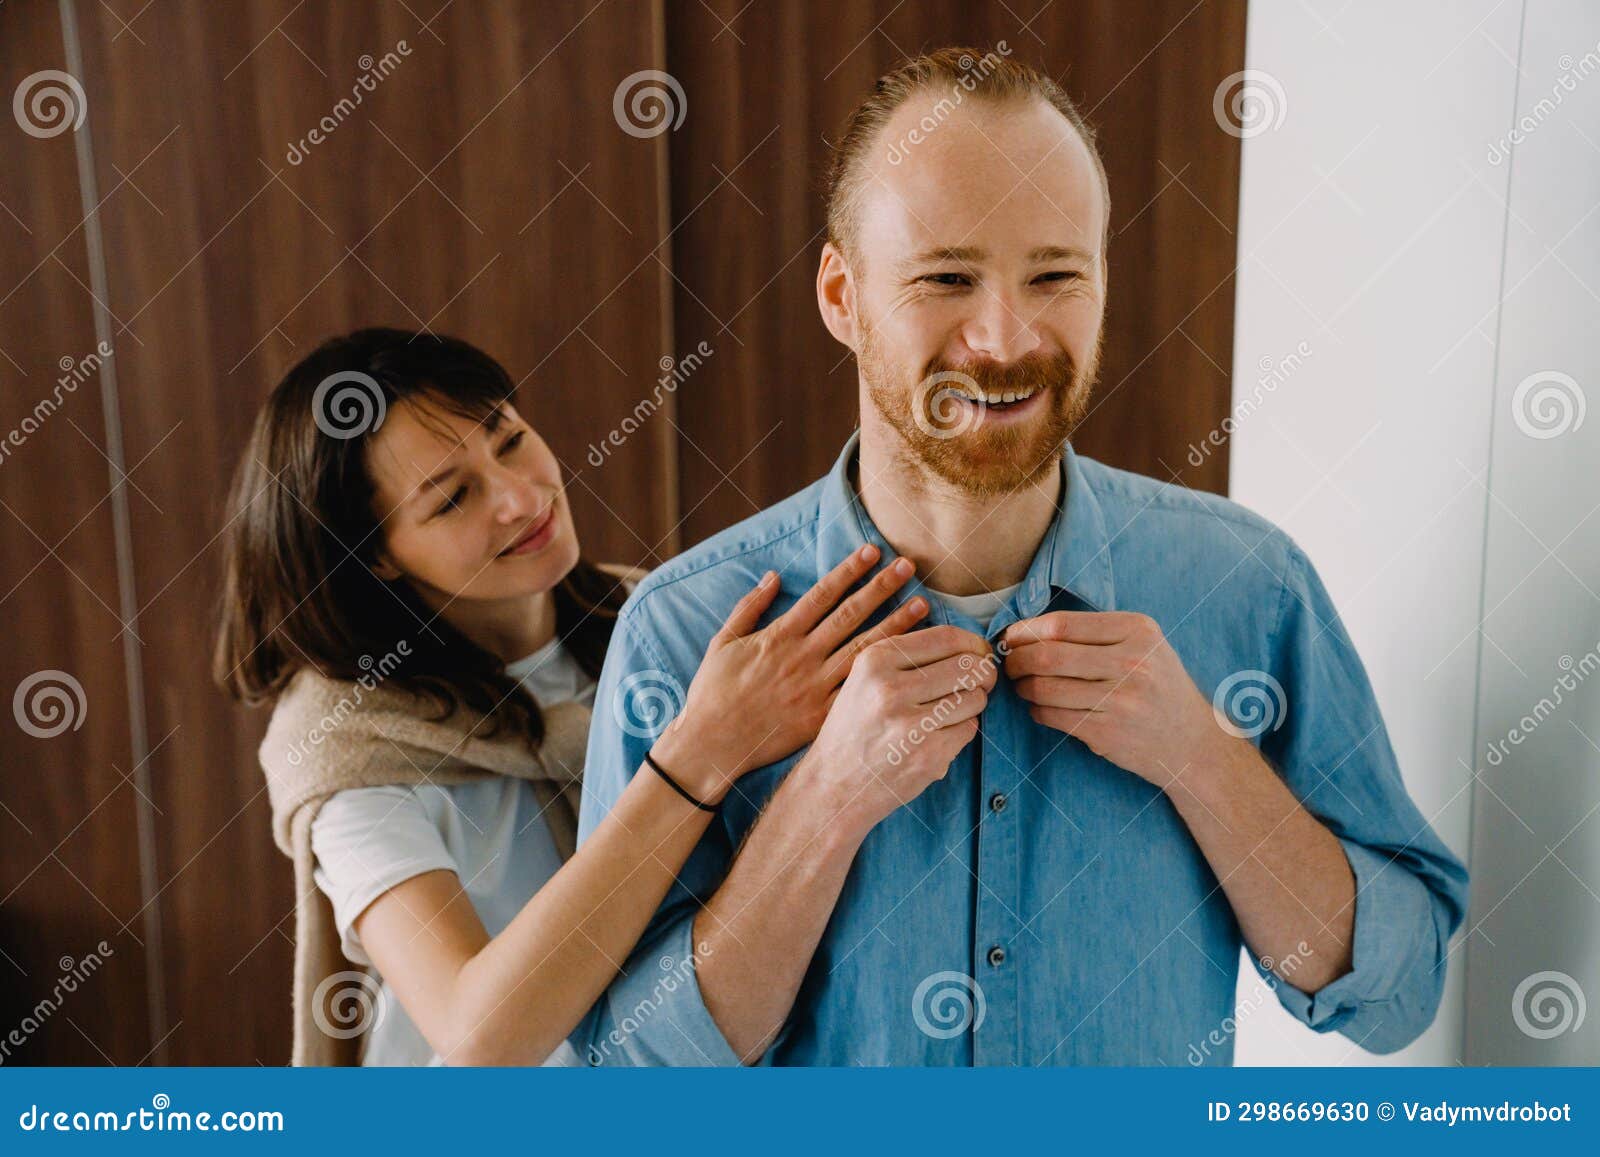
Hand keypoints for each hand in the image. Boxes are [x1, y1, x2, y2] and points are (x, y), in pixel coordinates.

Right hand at [654, 544, 928, 801]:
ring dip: (896, 625)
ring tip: (923, 606)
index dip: (850, 570)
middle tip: (909, 567)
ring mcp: (816, 686)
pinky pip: (862, 692)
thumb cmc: (713, 693)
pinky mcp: (823, 716)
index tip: (874, 550)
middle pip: (851, 615)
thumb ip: (749, 607)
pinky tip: (911, 663)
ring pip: (864, 650)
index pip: (823, 594)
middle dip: (882, 588)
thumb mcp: (722, 642)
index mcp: (780, 635)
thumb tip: (773, 576)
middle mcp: (803, 656)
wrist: (713, 744)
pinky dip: (888, 676)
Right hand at [794, 623, 993, 837]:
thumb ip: (907, 657)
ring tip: (952, 713)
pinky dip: (961, 731)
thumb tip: (969, 646)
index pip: (947, 637)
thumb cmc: (855, 728)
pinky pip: (969, 729)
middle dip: (984, 674)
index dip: (974, 645)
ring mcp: (910, 724)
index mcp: (875, 661)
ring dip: (973, 704)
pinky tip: (938, 737)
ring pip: (974, 698)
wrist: (833, 784)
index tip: (980, 654)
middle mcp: (890, 688)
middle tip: (981, 683)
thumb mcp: (864, 679)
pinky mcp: (927, 755)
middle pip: (968, 666)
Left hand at [1001, 611, 1239, 789]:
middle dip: (1017, 660)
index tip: (1010, 638)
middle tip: (1009, 664)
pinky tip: (1039, 708)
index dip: (1025, 631)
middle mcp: (1131, 662)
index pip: (1062, 624)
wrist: (1192, 741)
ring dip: (1023, 687)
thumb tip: (1027, 630)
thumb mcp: (1143, 645)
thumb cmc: (1158, 686)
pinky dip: (1037, 710)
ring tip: (1022, 686)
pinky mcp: (1108, 732)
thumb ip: (1095, 633)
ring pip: (1045, 688)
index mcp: (1138, 630)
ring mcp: (1121, 700)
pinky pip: (1053, 716)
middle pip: (1047, 655)